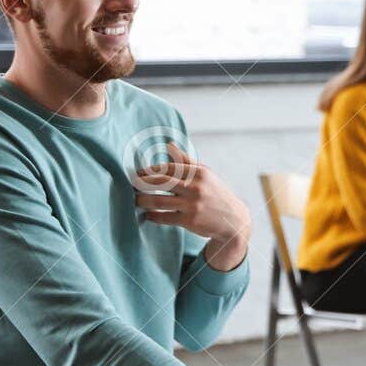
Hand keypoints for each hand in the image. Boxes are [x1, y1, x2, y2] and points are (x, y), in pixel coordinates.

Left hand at [135, 142, 251, 268]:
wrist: (233, 220)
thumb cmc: (216, 194)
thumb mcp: (205, 175)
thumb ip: (186, 161)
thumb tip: (169, 145)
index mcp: (198, 173)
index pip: (167, 167)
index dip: (149, 169)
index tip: (138, 172)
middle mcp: (195, 187)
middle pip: (160, 181)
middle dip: (142, 182)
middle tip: (131, 183)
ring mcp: (192, 205)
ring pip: (158, 200)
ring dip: (142, 200)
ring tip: (136, 200)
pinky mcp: (190, 220)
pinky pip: (164, 217)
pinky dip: (153, 216)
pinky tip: (148, 215)